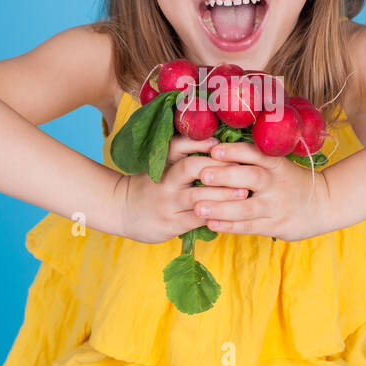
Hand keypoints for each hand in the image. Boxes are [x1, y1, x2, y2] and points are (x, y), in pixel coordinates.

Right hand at [113, 133, 248, 243]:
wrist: (121, 208)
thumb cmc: (151, 184)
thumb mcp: (161, 163)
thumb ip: (183, 153)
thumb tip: (218, 142)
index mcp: (162, 161)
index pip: (179, 145)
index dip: (201, 142)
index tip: (223, 144)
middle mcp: (164, 180)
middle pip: (190, 167)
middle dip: (219, 167)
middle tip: (242, 169)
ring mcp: (167, 202)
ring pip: (197, 196)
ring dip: (223, 194)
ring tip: (244, 193)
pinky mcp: (170, 223)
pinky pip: (196, 219)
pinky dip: (215, 216)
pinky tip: (231, 215)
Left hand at [190, 141, 339, 240]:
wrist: (324, 204)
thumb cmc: (290, 181)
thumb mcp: (279, 164)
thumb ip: (255, 159)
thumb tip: (214, 148)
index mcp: (277, 164)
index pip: (256, 154)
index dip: (235, 151)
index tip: (214, 149)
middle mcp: (277, 183)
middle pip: (252, 177)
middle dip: (225, 176)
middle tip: (202, 174)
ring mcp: (276, 206)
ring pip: (247, 207)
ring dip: (221, 208)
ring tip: (198, 207)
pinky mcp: (276, 225)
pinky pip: (250, 226)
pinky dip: (230, 226)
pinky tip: (211, 223)